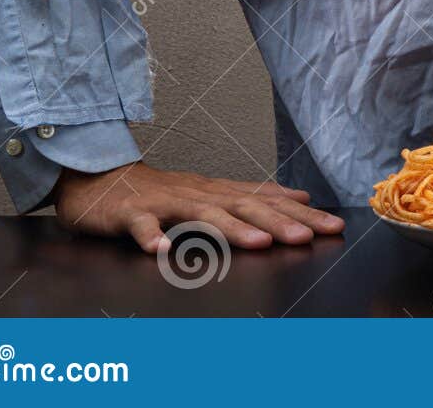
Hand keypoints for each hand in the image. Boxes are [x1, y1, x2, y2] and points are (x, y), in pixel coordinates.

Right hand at [50, 161, 344, 253]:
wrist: (98, 180)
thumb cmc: (158, 192)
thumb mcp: (211, 193)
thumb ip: (252, 197)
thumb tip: (299, 197)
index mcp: (218, 192)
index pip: (267, 202)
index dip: (301, 214)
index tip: (334, 226)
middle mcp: (198, 194)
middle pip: (243, 207)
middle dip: (277, 222)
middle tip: (307, 237)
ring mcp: (164, 203)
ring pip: (201, 215)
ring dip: (230, 229)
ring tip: (259, 243)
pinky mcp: (131, 214)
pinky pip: (140, 227)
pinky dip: (152, 239)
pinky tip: (162, 252)